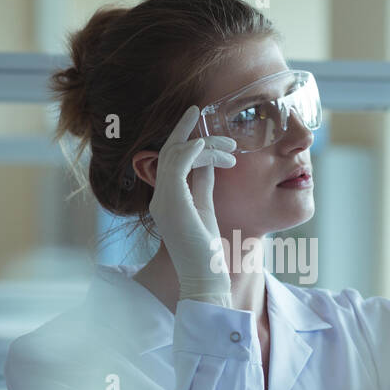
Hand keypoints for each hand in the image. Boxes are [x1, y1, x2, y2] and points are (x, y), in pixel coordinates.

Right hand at [147, 104, 237, 305]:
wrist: (205, 279)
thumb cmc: (207, 251)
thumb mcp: (205, 208)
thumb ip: (202, 185)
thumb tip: (209, 162)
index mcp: (165, 200)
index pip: (170, 160)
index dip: (182, 136)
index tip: (198, 119)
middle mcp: (159, 199)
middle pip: (168, 151)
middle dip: (186, 129)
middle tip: (201, 110)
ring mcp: (162, 201)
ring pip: (175, 154)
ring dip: (204, 143)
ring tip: (230, 148)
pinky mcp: (172, 203)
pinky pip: (179, 163)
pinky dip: (196, 151)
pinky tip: (216, 152)